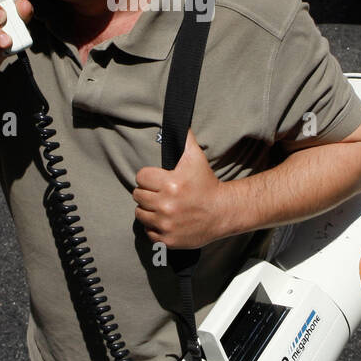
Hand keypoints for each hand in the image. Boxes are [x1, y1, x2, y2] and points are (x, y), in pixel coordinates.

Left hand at [134, 130, 229, 249]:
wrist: (223, 212)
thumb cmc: (207, 184)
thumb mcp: (196, 158)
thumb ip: (184, 139)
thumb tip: (177, 121)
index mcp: (170, 183)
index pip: (141, 177)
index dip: (149, 177)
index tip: (159, 180)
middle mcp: (166, 205)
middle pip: (138, 195)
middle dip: (148, 193)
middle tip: (161, 193)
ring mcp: (167, 224)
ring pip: (140, 214)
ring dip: (148, 210)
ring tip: (162, 206)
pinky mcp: (168, 239)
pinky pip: (149, 233)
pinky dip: (155, 228)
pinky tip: (166, 221)